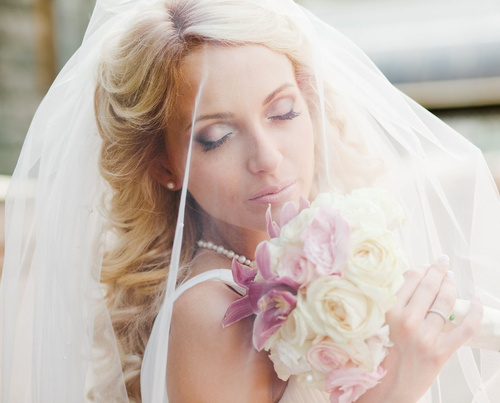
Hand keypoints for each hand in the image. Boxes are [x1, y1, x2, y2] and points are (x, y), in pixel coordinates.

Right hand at [357, 257, 482, 402]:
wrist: (390, 384)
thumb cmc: (382, 351)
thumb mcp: (381, 322)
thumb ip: (393, 300)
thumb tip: (412, 275)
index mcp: (389, 312)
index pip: (410, 280)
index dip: (421, 269)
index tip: (426, 264)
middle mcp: (407, 322)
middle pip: (429, 287)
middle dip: (438, 271)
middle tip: (443, 262)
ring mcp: (425, 337)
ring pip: (445, 302)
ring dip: (451, 286)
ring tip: (452, 278)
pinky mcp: (441, 351)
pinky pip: (464, 328)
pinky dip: (475, 312)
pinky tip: (478, 300)